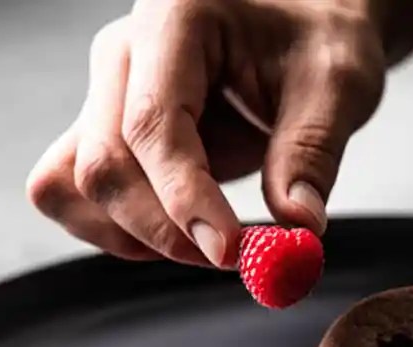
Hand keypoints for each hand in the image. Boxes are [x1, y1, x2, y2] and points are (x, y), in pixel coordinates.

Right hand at [25, 0, 387, 268]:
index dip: (184, 196)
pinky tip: (182, 233)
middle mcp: (123, 53)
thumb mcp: (338, 82)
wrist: (300, 29)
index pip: (152, 122)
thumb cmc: (316, 40)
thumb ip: (313, 151)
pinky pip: (77, 196)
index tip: (231, 250)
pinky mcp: (103, 133)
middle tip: (233, 257)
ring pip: (74, 185)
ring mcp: (105, 94)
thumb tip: (298, 225)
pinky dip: (122, 232)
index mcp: (175, 18)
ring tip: (210, 242)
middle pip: (102, 162)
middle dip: (161, 228)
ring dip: (133, 235)